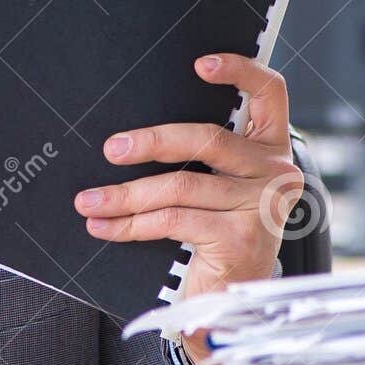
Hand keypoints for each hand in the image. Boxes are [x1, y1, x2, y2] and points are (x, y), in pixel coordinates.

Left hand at [73, 53, 302, 364]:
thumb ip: (201, 157)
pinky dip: (131, 224)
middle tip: (111, 149)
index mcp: (270, 147)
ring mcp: (263, 205)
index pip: (270, 92)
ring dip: (125, 194)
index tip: (199, 63)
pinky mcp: (243, 237)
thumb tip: (133, 134)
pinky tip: (105, 226)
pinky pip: (173, 220)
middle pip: (207, 139)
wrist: (231, 302)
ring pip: (180, 186)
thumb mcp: (216, 188)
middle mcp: (276, 171)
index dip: (239, 70)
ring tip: (89, 201)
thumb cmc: (216, 236)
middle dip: (151, 142)